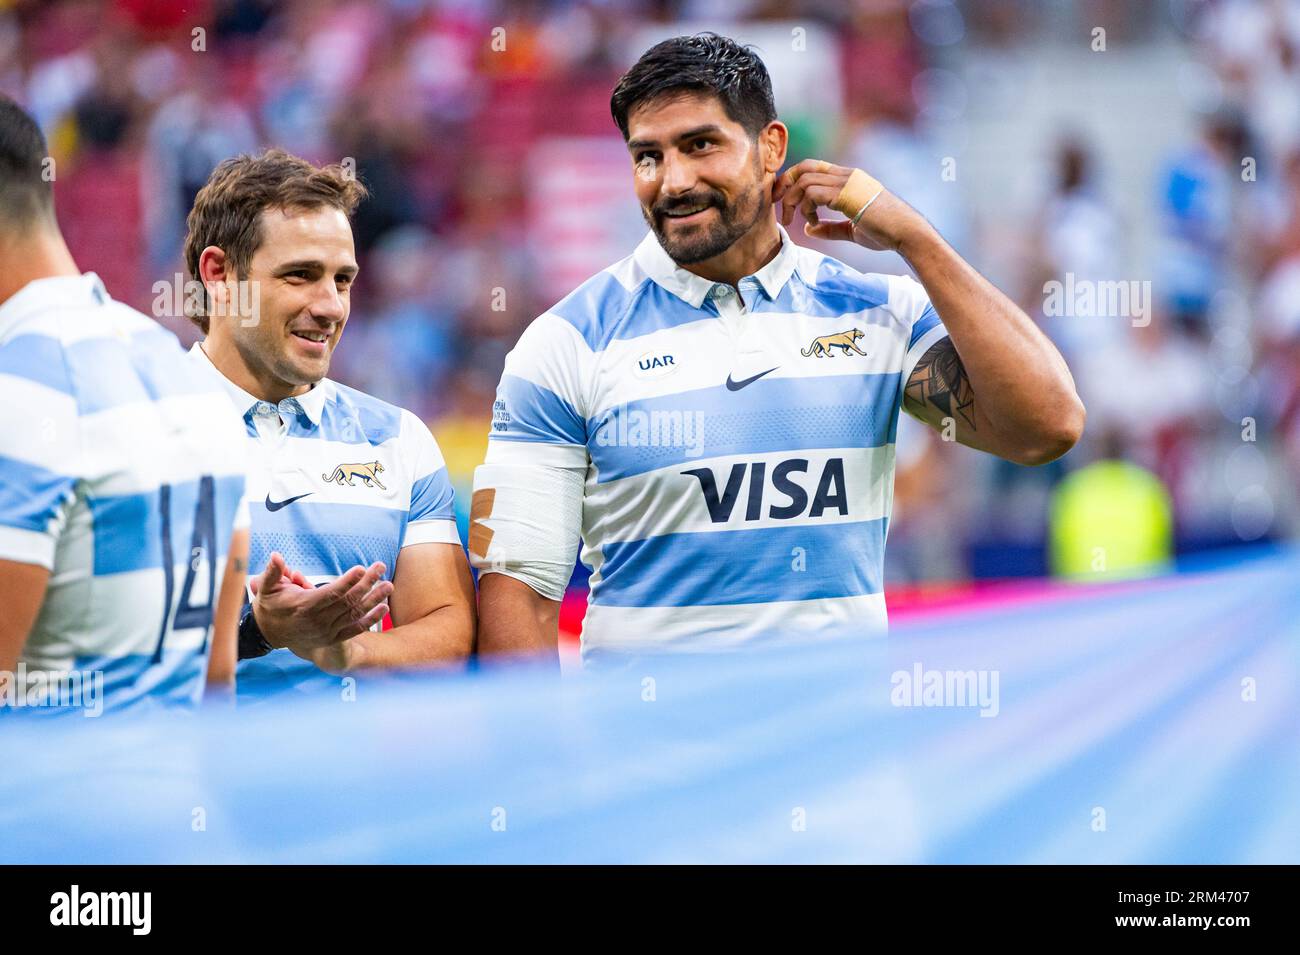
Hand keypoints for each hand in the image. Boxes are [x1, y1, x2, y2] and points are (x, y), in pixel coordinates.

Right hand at [249, 553, 391, 658]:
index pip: (331, 593)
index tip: (362, 568)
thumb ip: (272, 572)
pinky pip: (355, 629)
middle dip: (367, 583)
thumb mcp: (266, 587)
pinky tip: (384, 608)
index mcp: (304, 606)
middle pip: (348, 601)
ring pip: (355, 614)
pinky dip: (371, 619)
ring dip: (374, 599)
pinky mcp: (333, 638)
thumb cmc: (270, 605)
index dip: (348, 581)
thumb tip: (276, 556)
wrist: (270, 634)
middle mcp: (318, 621)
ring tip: (388, 585)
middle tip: (381, 567)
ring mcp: (327, 631)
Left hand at [773, 159, 930, 251]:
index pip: (813, 168)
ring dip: (793, 201)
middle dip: (785, 184)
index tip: (783, 200)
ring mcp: (847, 182)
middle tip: (778, 206)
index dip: (793, 180)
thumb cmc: (885, 233)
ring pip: (805, 181)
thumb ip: (830, 228)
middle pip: (804, 167)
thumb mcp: (852, 231)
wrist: (906, 233)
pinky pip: (813, 194)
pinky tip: (813, 222)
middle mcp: (846, 175)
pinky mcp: (847, 194)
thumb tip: (808, 229)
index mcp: (848, 179)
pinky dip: (806, 208)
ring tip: (794, 221)